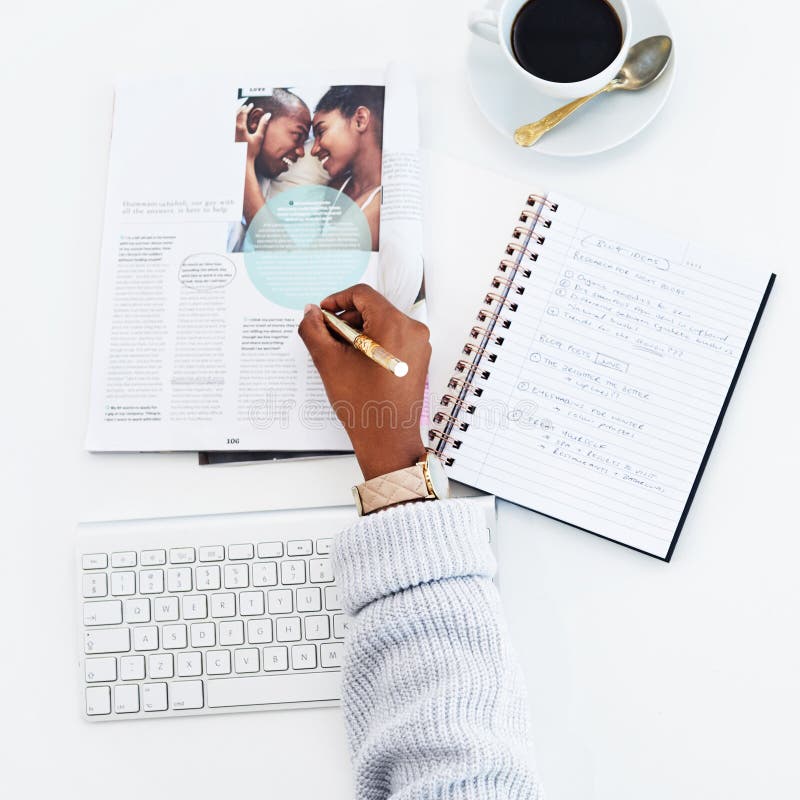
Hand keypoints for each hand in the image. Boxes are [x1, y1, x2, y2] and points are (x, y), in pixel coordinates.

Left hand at [235, 104, 270, 163]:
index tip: (251, 105)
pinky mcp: (229, 137)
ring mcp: (230, 132)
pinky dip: (232, 120)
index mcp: (240, 127)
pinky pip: (230, 125)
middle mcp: (233, 128)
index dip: (247, 108)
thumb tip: (268, 115)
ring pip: (231, 119)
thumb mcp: (258, 138)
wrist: (242, 162)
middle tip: (245, 106)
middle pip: (235, 114)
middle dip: (240, 109)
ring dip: (235, 113)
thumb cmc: (251, 151)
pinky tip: (235, 122)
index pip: (243, 113)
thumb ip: (263, 125)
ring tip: (240, 112)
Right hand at [298, 284, 429, 479]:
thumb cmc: (363, 404)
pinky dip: (373, 343)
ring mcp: (419, 345)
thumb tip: (311, 312)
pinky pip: (393, 339)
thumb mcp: (329, 362)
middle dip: (346, 319)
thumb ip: (314, 330)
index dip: (337, 300)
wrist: (388, 440)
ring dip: (358, 332)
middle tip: (326, 336)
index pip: (362, 294)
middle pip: (373, 308)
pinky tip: (356, 362)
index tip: (322, 314)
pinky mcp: (419, 359)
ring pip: (383, 324)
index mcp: (394, 324)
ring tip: (339, 353)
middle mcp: (413, 330)